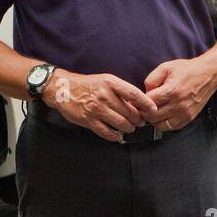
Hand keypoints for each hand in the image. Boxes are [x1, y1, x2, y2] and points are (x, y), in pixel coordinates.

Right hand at [44, 70, 158, 141]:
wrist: (62, 89)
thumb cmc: (87, 85)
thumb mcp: (106, 80)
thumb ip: (121, 91)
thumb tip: (138, 103)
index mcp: (111, 83)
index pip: (134, 94)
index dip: (146, 104)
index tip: (153, 110)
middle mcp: (104, 95)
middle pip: (129, 112)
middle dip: (138, 119)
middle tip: (140, 122)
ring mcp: (96, 109)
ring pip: (121, 124)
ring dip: (129, 128)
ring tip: (129, 128)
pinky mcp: (88, 120)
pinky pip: (107, 132)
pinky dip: (115, 136)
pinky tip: (118, 136)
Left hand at [144, 57, 216, 131]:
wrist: (208, 74)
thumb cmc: (188, 70)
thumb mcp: (166, 67)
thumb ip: (151, 80)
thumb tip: (145, 92)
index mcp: (171, 91)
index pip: (149, 103)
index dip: (141, 101)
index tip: (140, 100)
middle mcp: (178, 104)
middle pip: (153, 117)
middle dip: (146, 111)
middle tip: (146, 106)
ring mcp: (184, 113)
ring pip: (161, 126)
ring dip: (155, 120)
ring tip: (155, 110)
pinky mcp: (189, 118)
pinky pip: (171, 127)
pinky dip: (165, 123)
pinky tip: (165, 114)